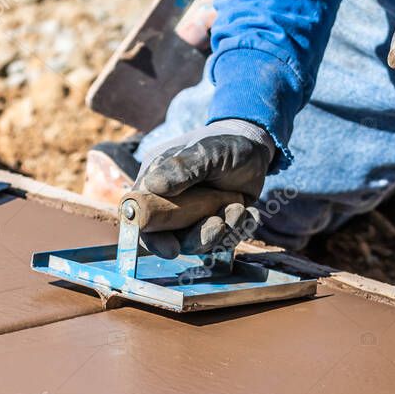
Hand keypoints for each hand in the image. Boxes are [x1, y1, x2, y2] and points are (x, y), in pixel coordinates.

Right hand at [133, 119, 274, 257]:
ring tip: (237, 207)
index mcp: (156, 187)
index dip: (152, 238)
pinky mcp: (217, 225)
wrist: (253, 147)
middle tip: (217, 225)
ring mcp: (195, 219)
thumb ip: (181, 168)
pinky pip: (225, 241)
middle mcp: (172, 207)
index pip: (141, 219)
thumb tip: (153, 185)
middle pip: (171, 239)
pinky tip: (249, 210)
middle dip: (196, 239)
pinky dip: (239, 230)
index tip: (171, 248)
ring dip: (222, 232)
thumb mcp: (204, 153)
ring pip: (200, 243)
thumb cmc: (222, 145)